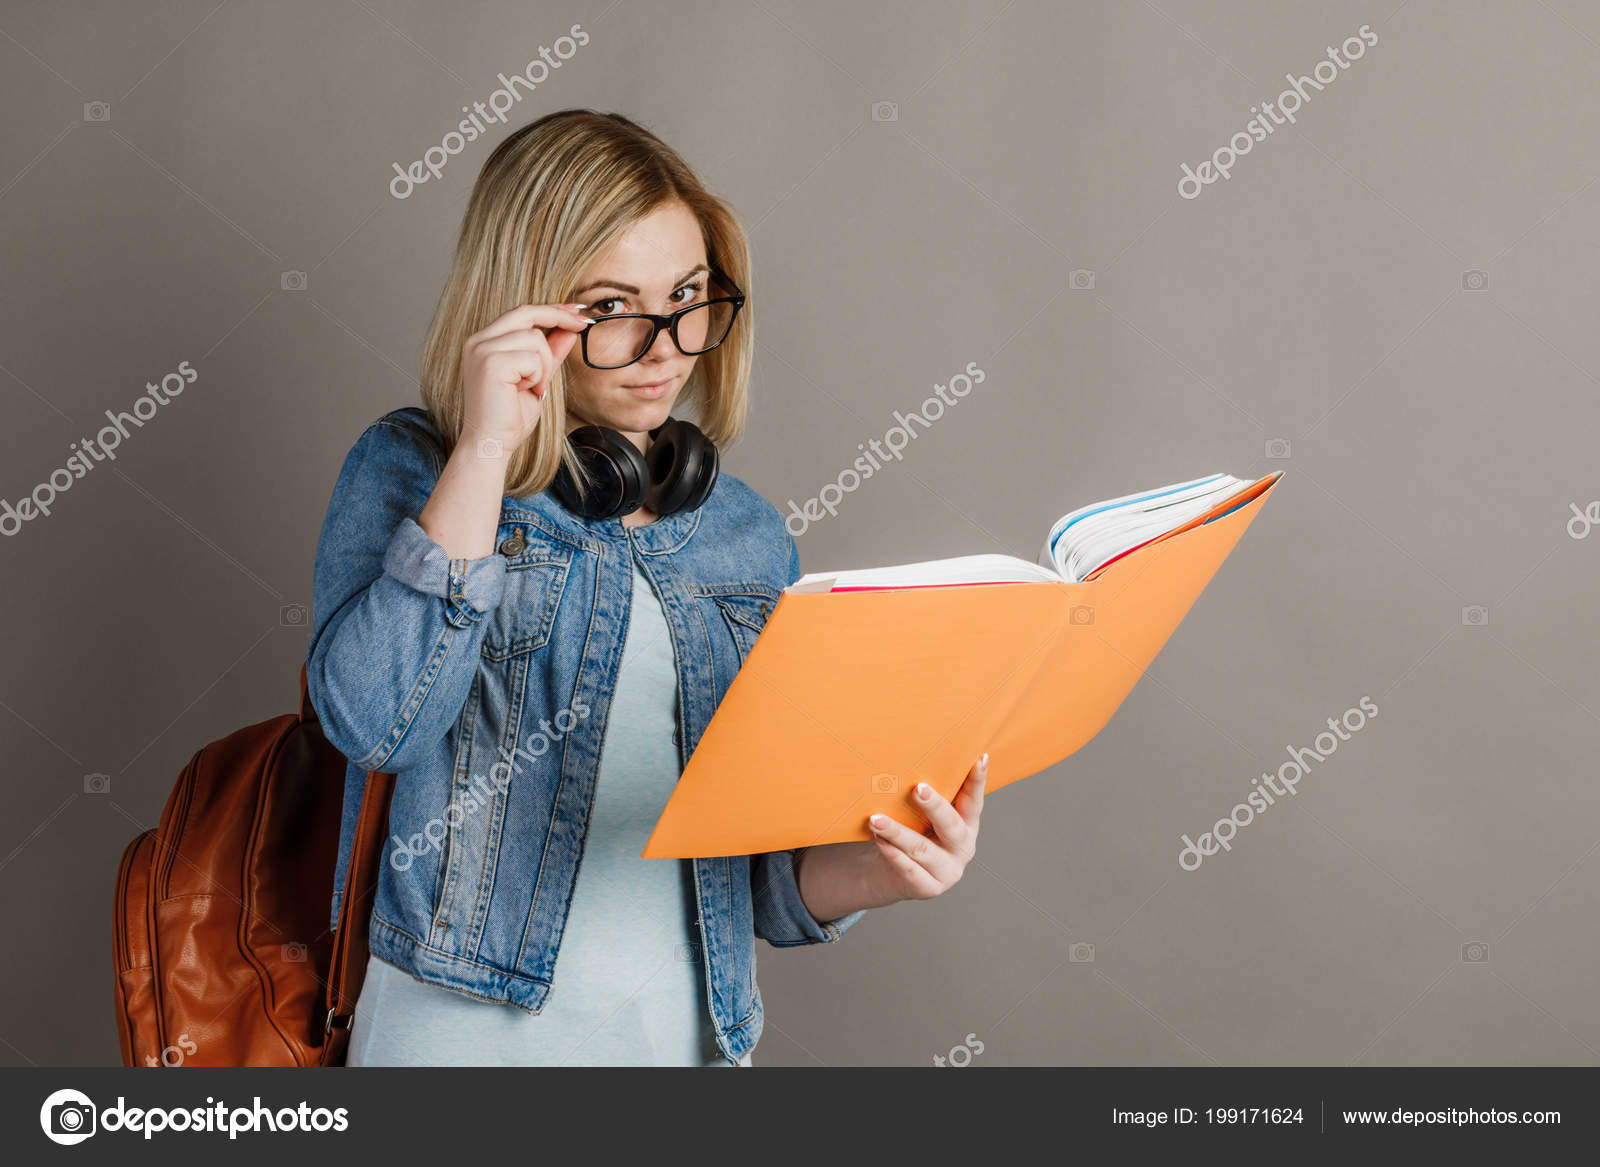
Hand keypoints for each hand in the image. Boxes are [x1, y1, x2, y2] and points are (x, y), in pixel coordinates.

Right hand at [458, 301, 592, 451]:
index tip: (577, 310)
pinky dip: (538, 377)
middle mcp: (479, 341)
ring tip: (534, 387)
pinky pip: (532, 358)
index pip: (521, 313)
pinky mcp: (490, 363)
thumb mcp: (537, 377)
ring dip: (544, 366)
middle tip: (582, 324)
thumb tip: (569, 329)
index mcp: (485, 341)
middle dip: (558, 317)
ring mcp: (482, 350)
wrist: (492, 443)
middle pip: (526, 313)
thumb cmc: (510, 416)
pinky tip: (527, 392)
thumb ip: (550, 352)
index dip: (551, 309)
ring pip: (534, 338)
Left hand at [863, 752, 986, 901]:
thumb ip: (926, 798)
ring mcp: (947, 871)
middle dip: (934, 806)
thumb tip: (906, 756)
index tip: (980, 757)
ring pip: (921, 849)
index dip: (977, 780)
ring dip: (898, 832)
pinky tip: (879, 839)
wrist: (894, 875)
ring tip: (876, 819)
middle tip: (917, 789)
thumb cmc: (912, 833)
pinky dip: (892, 852)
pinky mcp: (927, 888)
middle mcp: (963, 848)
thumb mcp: (924, 816)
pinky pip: (907, 869)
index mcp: (967, 825)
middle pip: (951, 825)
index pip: (974, 800)